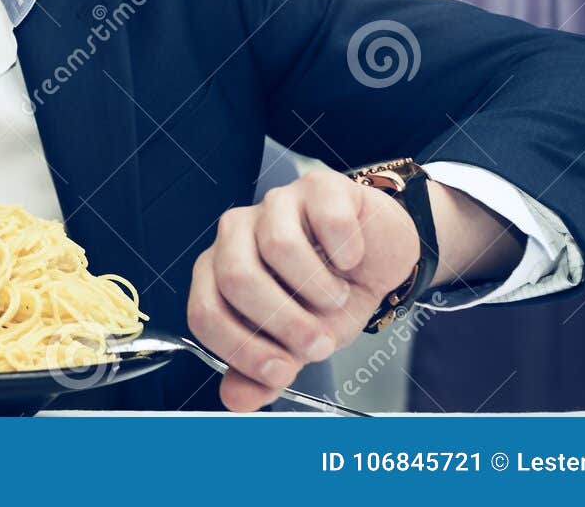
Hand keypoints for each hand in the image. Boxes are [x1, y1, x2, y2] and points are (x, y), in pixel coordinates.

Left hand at [186, 167, 419, 411]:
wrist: (379, 258)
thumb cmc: (329, 297)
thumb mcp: (298, 345)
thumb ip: (263, 373)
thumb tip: (234, 400)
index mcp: (219, 273)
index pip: (206, 312)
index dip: (241, 348)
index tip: (281, 369)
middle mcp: (236, 234)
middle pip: (237, 278)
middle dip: (283, 322)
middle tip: (318, 342)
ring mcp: (275, 204)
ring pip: (278, 246)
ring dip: (318, 288)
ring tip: (336, 298)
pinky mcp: (317, 185)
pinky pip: (325, 219)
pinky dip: (347, 251)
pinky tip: (353, 260)